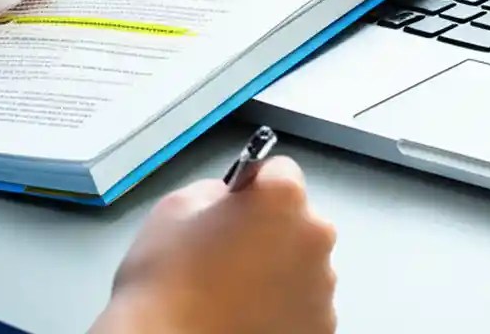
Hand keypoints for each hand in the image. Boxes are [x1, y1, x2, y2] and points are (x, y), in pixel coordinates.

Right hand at [94, 157, 337, 333]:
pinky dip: (283, 305)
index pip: (281, 171)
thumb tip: (230, 201)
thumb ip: (215, 192)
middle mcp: (313, 238)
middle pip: (298, 219)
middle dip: (270, 228)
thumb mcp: (175, 208)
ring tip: (233, 291)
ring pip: (302, 263)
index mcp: (282, 199)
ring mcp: (322, 286)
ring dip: (278, 269)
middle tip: (228, 251)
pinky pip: (304, 302)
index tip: (238, 202)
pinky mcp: (320, 326)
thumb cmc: (167, 286)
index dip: (254, 184)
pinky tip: (246, 313)